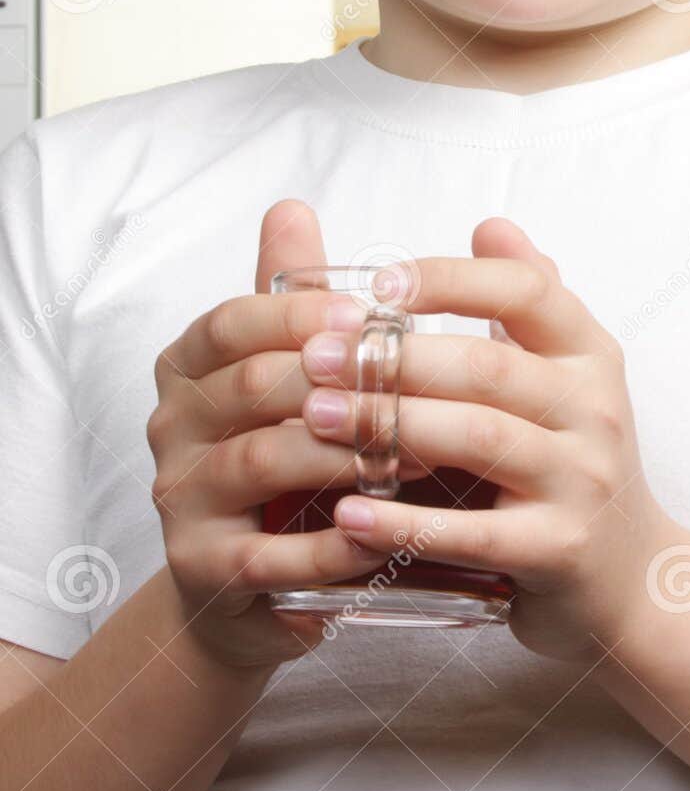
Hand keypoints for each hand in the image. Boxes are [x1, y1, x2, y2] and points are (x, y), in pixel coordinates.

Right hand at [147, 199, 396, 667]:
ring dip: (344, 455)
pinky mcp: (202, 569)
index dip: (296, 313)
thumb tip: (290, 206)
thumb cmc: (291, 460)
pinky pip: (268, 553)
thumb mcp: (293, 374)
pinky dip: (329, 542)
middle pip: (250, 386)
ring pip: (260, 461)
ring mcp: (181, 500)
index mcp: (189, 368)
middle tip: (417, 384)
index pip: (230, 322)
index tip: (368, 314)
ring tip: (417, 454)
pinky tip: (382, 532)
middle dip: (338, 381)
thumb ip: (295, 300)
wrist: (253, 584)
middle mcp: (171, 427)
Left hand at [300, 217, 671, 662]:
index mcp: (589, 354)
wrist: (632, 578)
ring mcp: (583, 480)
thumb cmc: (574, 463)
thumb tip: (490, 225)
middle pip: (487, 365)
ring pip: (477, 439)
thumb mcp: (567, 375)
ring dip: (387, 426)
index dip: (451, 279)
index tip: (378, 283)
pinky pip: (473, 533)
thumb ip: (527, 303)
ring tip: (313, 417)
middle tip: (312, 355)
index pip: (526, 291)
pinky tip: (347, 513)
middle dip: (392, 357)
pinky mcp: (560, 549)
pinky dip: (405, 524)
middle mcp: (595, 409)